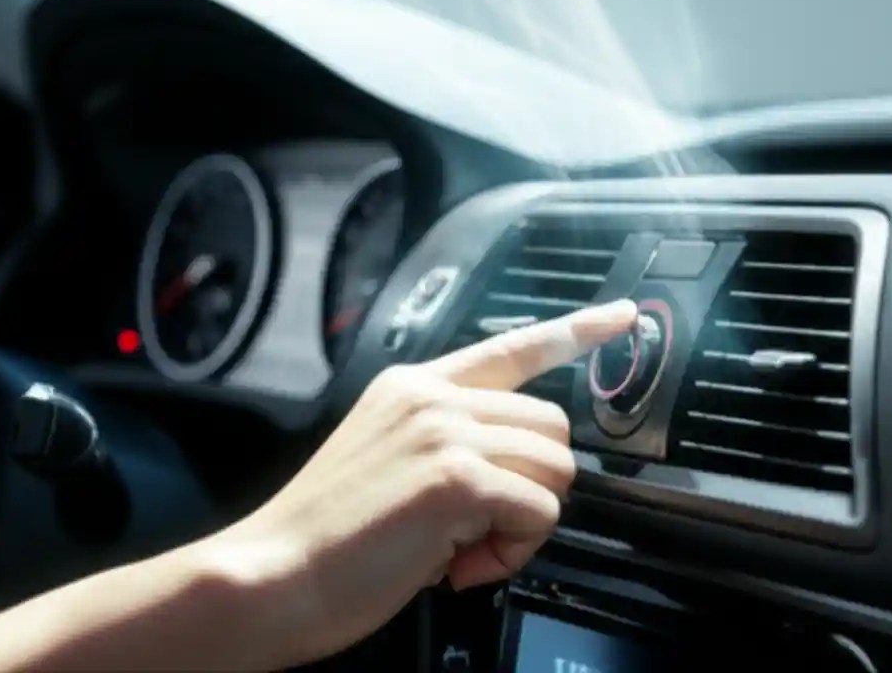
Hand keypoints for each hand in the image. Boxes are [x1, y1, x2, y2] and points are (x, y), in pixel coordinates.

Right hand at [199, 299, 637, 665]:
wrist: (269, 576)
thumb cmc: (324, 537)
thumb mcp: (386, 460)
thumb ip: (448, 443)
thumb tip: (511, 471)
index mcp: (414, 386)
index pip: (510, 348)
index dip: (574, 331)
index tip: (622, 315)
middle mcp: (434, 397)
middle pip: (553, 427)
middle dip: (534, 487)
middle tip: (477, 532)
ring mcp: (447, 433)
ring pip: (556, 468)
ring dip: (525, 523)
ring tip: (462, 550)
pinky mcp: (459, 479)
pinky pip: (540, 511)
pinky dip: (514, 551)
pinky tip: (458, 566)